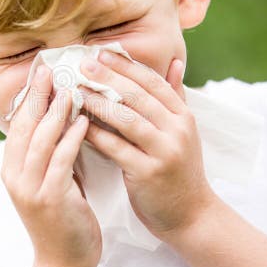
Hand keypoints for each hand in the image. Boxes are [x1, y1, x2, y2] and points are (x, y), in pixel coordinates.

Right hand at [2, 65, 100, 266]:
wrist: (65, 263)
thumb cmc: (64, 219)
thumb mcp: (52, 181)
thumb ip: (52, 153)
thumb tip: (63, 117)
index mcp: (12, 169)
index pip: (17, 123)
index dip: (30, 96)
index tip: (42, 70)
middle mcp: (15, 176)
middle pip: (24, 125)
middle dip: (38, 95)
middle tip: (51, 68)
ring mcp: (29, 189)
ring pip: (40, 140)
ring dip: (56, 112)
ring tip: (72, 88)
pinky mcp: (49, 199)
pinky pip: (60, 161)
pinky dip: (71, 138)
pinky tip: (84, 121)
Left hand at [78, 53, 214, 238]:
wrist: (191, 214)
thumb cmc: (179, 170)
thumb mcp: (183, 131)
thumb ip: (175, 96)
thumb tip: (174, 62)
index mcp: (183, 115)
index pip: (153, 82)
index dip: (126, 65)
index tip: (101, 52)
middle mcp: (177, 130)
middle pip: (138, 96)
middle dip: (108, 77)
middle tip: (83, 64)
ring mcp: (164, 151)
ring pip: (127, 119)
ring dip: (98, 102)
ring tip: (75, 90)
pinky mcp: (149, 173)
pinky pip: (117, 148)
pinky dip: (96, 135)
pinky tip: (78, 125)